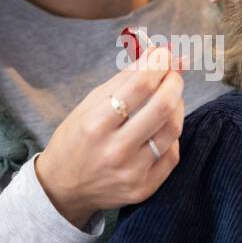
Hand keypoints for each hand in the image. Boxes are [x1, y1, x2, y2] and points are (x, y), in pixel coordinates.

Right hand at [35, 45, 188, 229]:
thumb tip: (157, 54)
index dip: (158, 64)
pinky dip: (171, 134)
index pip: (139, 86)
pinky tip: (162, 126)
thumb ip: (124, 80)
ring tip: (170, 96)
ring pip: (173, 129)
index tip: (164, 54)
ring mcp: (132, 172)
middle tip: (173, 72)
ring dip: (177, 105)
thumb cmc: (76, 140)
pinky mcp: (145, 188)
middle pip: (162, 107)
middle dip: (174, 81)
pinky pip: (172, 153)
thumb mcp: (89, 105)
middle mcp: (115, 151)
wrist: (64, 188)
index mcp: (95, 125)